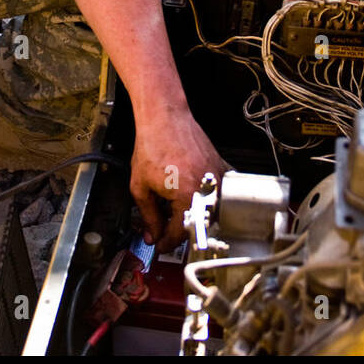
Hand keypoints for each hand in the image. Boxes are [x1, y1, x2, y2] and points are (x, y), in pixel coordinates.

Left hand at [129, 109, 228, 252]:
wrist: (164, 118)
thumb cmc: (153, 145)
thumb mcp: (141, 187)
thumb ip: (148, 215)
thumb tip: (153, 234)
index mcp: (187, 197)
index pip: (179, 234)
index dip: (166, 243)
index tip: (160, 244)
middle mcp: (208, 189)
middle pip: (198, 225)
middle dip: (179, 231)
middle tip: (165, 230)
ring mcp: (218, 178)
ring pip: (212, 211)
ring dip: (196, 215)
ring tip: (178, 210)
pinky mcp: (222, 167)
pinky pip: (221, 192)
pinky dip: (210, 198)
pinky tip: (197, 195)